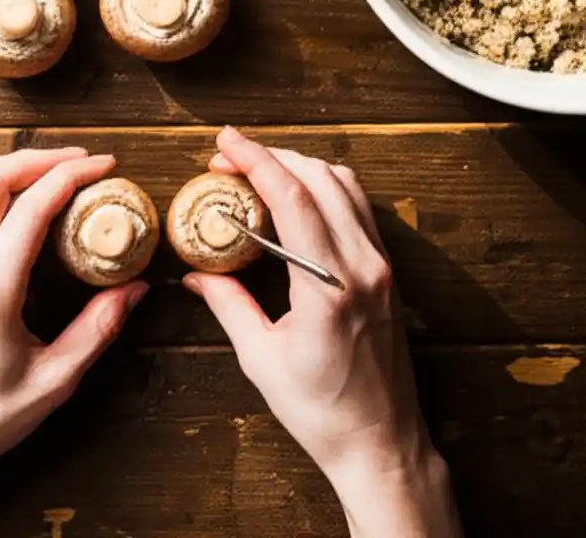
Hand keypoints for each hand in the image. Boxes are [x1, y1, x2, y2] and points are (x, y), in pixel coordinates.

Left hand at [0, 147, 147, 469]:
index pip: (32, 208)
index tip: (104, 166)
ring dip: (0, 163)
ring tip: (40, 169)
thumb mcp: (55, 380)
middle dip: (38, 157)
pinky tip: (1, 195)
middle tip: (79, 160)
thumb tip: (136, 287)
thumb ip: (98, 328)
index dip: (72, 175)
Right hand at [186, 127, 458, 536]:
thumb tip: (196, 275)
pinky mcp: (389, 275)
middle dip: (273, 156)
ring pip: (346, 187)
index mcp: (328, 287)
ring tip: (261, 171)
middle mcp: (363, 268)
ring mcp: (382, 268)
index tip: (225, 142)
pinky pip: (359, 211)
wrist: (381, 442)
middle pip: (321, 179)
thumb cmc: (322, 412)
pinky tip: (297, 199)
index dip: (256, 161)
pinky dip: (326, 190)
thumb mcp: (261, 360)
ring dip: (302, 168)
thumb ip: (228, 305)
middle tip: (231, 157)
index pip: (293, 199)